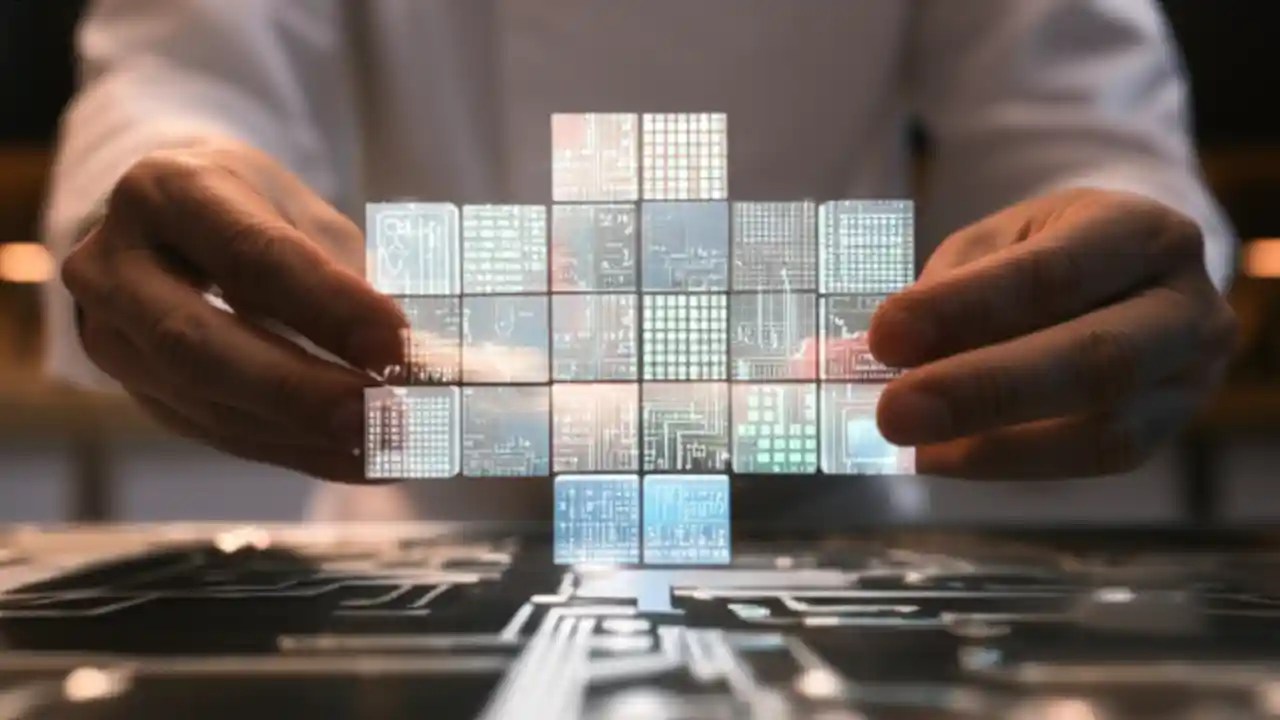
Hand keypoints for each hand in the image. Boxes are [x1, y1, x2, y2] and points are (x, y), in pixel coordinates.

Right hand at [61, 140, 405, 480]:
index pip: (253, 257)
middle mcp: (115, 267)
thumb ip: (349, 275)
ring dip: (308, 436)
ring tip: (389, 446)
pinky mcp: (136, 392)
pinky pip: (220, 434)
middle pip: (204, 345)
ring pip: (208, 405)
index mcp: (167, 193)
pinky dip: (298, 452)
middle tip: (385, 415)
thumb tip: (414, 354)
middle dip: (304, 392)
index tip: (398, 345)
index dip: (329, 308)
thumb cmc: (252, 210)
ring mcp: (111, 339)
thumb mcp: (300, 212)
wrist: (168, 229)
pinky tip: (361, 461)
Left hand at [871, 189, 1237, 478]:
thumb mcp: (999, 243)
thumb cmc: (1047, 253)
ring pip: (1104, 430)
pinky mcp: (1167, 431)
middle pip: (1096, 360)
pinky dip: (1004, 463)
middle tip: (894, 412)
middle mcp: (1186, 305)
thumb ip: (952, 290)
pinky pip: (1090, 462)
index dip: (966, 309)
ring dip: (993, 444)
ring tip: (911, 442)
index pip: (1054, 274)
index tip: (886, 336)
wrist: (1125, 277)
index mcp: (1140, 231)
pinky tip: (940, 456)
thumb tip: (888, 352)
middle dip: (984, 391)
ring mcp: (1190, 377)